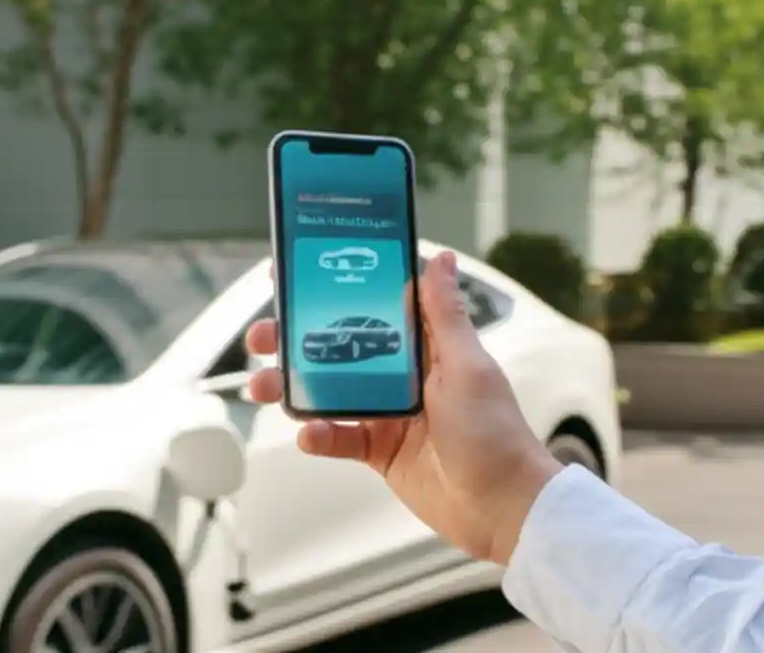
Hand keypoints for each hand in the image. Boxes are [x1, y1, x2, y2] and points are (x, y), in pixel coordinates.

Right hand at [244, 251, 562, 564]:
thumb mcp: (467, 365)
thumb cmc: (494, 432)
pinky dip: (319, 436)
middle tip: (262, 337)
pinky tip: (307, 435)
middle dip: (297, 341)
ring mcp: (389, 413)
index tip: (296, 278)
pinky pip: (339, 438)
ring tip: (262, 387)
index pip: (375, 308)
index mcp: (427, 347)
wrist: (502, 506)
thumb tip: (440, 258)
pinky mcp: (380, 451)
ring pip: (330, 392)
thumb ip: (444, 314)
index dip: (337, 293)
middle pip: (340, 348)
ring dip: (293, 388)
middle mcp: (404, 375)